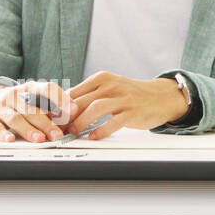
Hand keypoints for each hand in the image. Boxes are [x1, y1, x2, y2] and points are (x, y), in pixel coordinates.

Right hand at [0, 81, 77, 143]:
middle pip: (32, 109)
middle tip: (58, 134)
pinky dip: (3, 134)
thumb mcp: (36, 97)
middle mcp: (14, 95)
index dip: (60, 99)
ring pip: (16, 118)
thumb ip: (54, 103)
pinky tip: (11, 139)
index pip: (47, 89)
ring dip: (29, 130)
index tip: (72, 110)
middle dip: (47, 123)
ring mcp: (0, 107)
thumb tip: (75, 111)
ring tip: (40, 139)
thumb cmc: (20, 101)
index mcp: (30, 88)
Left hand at [67, 72, 189, 139]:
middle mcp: (112, 86)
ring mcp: (123, 98)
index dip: (59, 108)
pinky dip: (100, 131)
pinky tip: (94, 136)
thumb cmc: (132, 95)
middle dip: (67, 118)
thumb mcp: (110, 88)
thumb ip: (89, 95)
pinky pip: (113, 122)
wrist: (162, 96)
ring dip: (81, 123)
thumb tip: (62, 109)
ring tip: (74, 133)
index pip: (73, 92)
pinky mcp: (133, 112)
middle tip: (59, 130)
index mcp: (102, 78)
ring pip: (95, 109)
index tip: (52, 120)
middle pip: (81, 101)